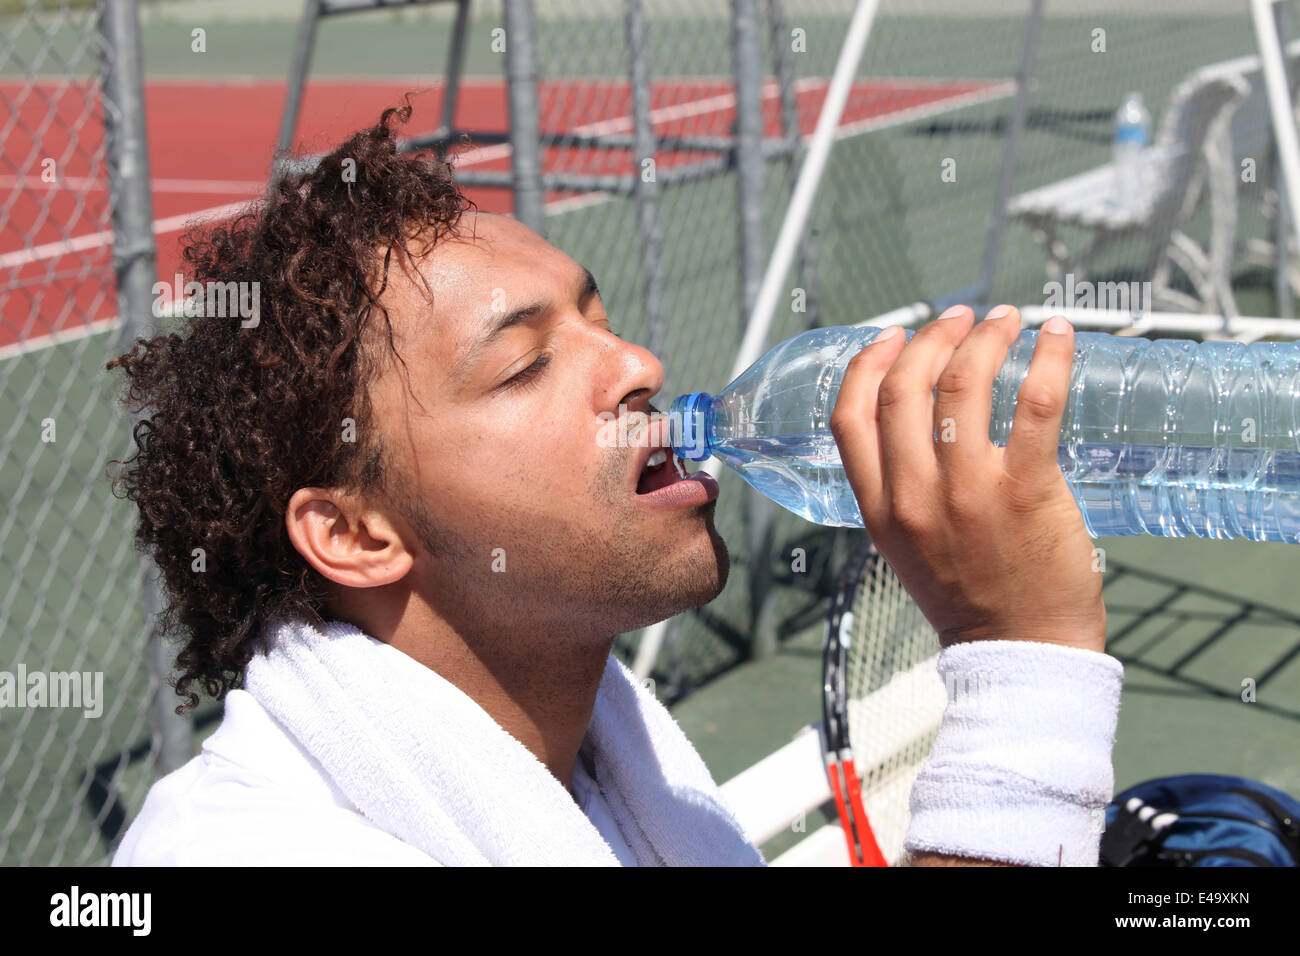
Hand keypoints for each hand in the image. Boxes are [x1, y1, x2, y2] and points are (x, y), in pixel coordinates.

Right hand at [830, 305, 1105, 653]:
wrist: (1020, 652)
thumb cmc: (970, 598)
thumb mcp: (904, 546)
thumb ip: (899, 490)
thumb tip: (920, 423)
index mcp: (878, 508)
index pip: (850, 416)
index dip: (868, 363)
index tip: (893, 334)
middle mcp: (915, 495)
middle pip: (905, 388)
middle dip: (931, 337)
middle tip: (961, 317)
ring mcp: (970, 492)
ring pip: (963, 384)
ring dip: (985, 337)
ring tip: (1005, 319)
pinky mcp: (1028, 492)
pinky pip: (1036, 405)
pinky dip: (1048, 359)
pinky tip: (1058, 336)